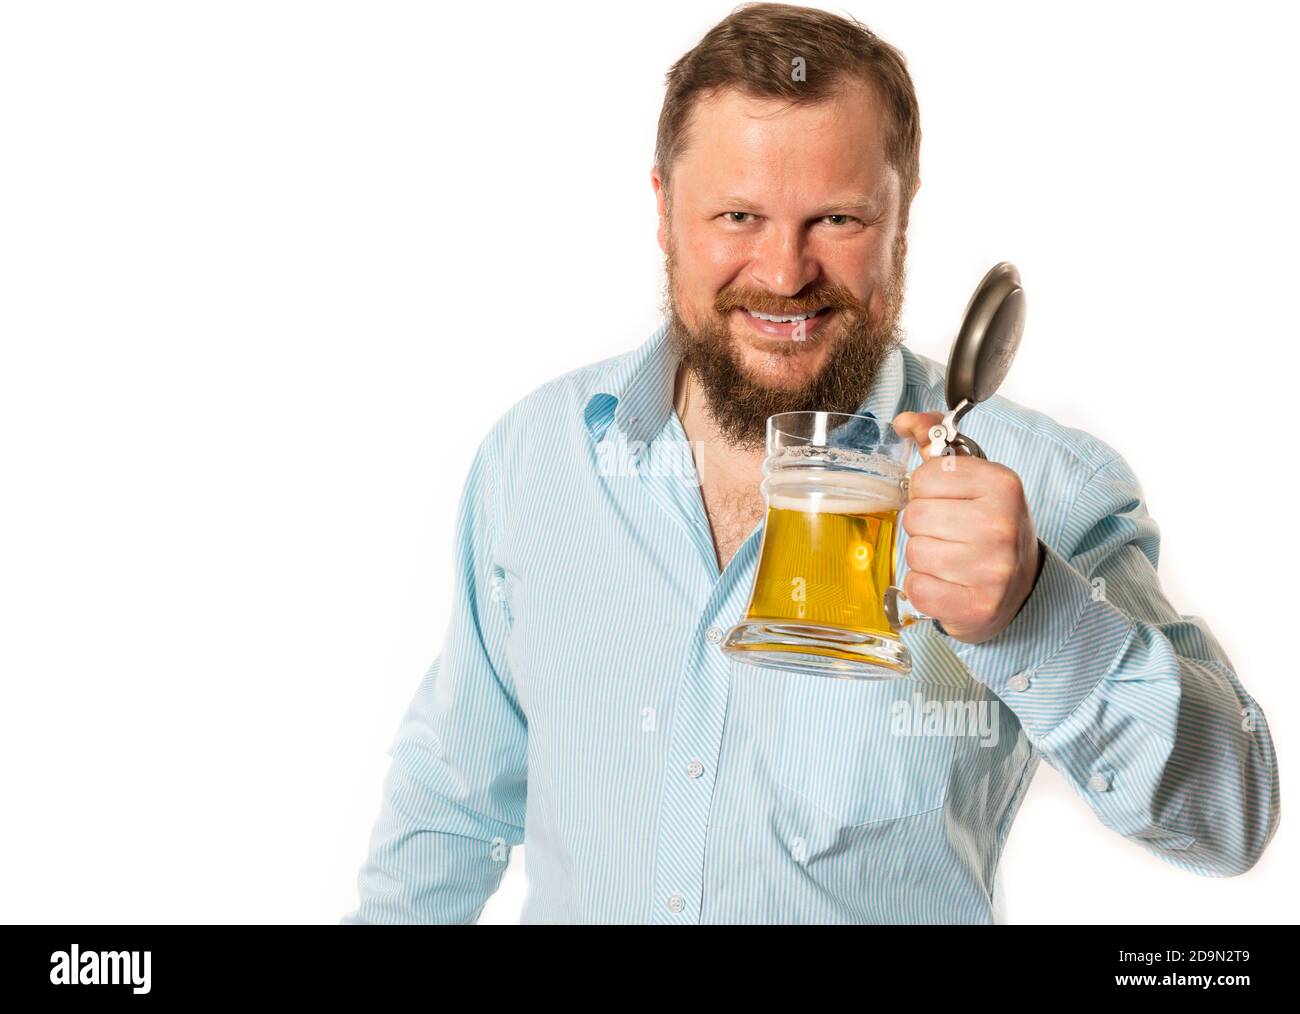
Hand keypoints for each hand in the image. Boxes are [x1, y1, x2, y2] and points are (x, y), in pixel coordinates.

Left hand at [891, 411, 1041, 643]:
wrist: (1020, 587)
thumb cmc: (990, 528)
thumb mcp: (973, 479)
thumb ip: (935, 444)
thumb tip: (904, 421)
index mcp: (1001, 484)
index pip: (924, 478)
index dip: (926, 492)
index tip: (948, 502)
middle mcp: (1000, 524)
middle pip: (915, 517)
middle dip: (924, 527)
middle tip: (950, 535)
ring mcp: (992, 569)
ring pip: (914, 553)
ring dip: (924, 558)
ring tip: (952, 559)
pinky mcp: (977, 605)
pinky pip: (917, 588)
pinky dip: (924, 587)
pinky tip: (948, 583)